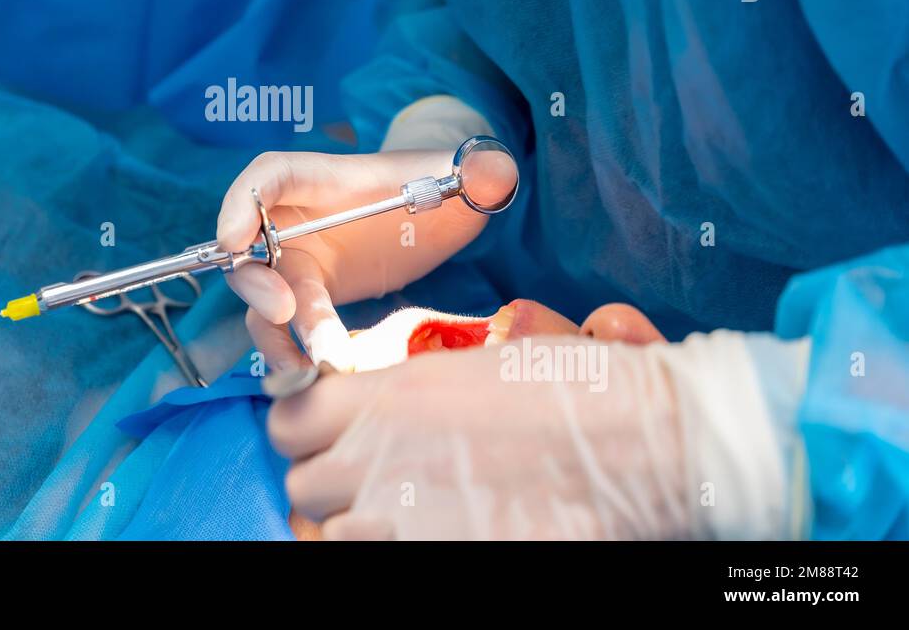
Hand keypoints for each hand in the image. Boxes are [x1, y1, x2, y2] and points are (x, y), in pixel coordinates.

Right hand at [215, 148, 516, 371]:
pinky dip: (294, 354)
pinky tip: (323, 379)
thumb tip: (493, 173)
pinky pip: (288, 329)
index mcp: (327, 179)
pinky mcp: (314, 296)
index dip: (240, 204)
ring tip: (310, 366)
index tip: (233, 240)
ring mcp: (303, 259)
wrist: (448, 208)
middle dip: (255, 282)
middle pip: (249, 246)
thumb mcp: (471, 174)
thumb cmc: (449, 182)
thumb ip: (481, 170)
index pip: (268, 177)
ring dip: (273, 334)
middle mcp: (300, 218)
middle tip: (283, 314)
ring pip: (262, 298)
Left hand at [270, 335, 690, 539]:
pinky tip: (434, 534)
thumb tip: (367, 407)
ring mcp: (401, 519)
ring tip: (407, 513)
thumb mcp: (472, 367)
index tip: (332, 433)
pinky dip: (393, 551)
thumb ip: (401, 391)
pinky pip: (376, 564)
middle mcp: (377, 458)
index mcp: (384, 398)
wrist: (646, 442)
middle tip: (376, 478)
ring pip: (333, 535)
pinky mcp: (432, 558)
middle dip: (334, 482)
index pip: (286, 422)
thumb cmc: (573, 391)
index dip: (307, 429)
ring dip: (360, 524)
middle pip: (304, 484)